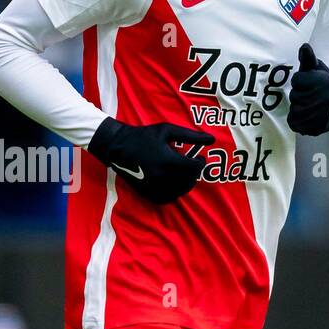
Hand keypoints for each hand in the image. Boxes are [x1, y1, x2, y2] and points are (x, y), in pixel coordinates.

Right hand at [87, 119, 214, 204]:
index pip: (195, 167)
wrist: (117, 147)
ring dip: (188, 182)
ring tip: (185, 172)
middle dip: (195, 172)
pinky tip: (175, 181)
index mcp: (168, 160)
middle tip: (193, 164)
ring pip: (182, 191)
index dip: (201, 163)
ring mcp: (154, 187)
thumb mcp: (167, 130)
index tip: (200, 157)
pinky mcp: (148, 194)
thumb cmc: (144, 135)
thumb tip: (212, 139)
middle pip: (190, 180)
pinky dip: (176, 191)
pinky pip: (169, 198)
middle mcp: (162, 176)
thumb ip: (191, 135)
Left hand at [288, 43, 328, 134]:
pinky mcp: (316, 128)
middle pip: (294, 96)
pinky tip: (305, 116)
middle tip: (308, 95)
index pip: (296, 80)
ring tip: (306, 105)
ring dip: (296, 108)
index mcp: (323, 82)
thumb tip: (304, 46)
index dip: (299, 81)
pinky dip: (296, 121)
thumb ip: (308, 58)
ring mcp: (321, 115)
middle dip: (298, 95)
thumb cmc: (321, 84)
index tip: (308, 83)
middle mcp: (324, 99)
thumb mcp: (317, 69)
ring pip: (294, 112)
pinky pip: (295, 124)